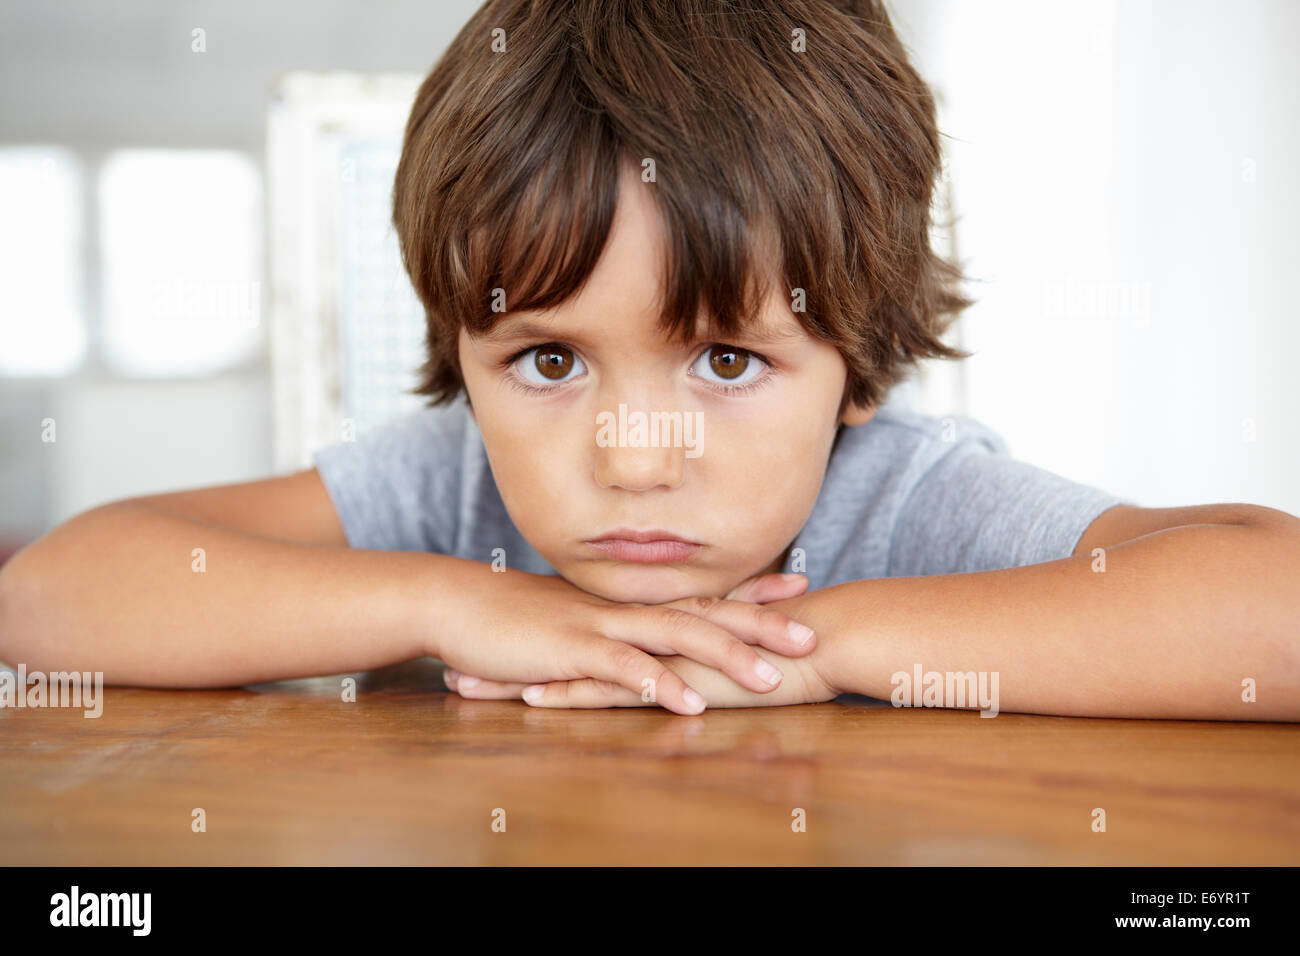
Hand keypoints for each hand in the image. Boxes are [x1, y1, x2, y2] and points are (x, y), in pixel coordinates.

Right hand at [430, 563, 818, 715]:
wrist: (457, 605)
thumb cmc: (515, 619)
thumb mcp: (573, 623)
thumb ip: (612, 630)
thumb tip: (643, 641)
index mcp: (629, 604)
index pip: (702, 593)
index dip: (751, 593)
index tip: (800, 587)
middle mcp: (624, 609)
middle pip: (703, 611)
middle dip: (759, 623)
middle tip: (810, 636)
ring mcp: (599, 626)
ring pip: (673, 636)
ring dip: (722, 657)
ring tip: (769, 680)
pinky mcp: (570, 650)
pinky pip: (622, 667)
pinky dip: (657, 683)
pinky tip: (687, 703)